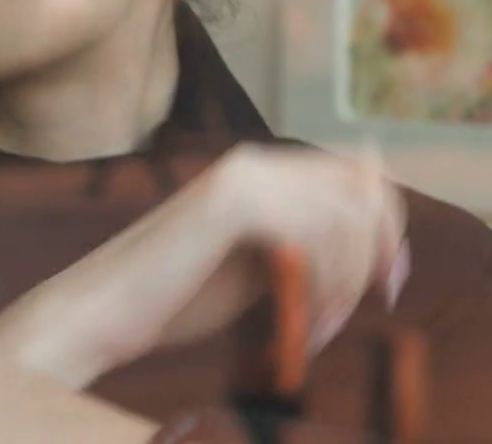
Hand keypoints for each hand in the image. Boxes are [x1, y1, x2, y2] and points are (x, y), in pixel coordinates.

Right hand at [0, 143, 409, 388]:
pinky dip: (324, 288)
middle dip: (380, 248)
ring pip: (345, 215)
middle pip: (365, 186)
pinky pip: (313, 236)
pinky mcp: (231, 205)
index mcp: (264, 170)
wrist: (103, 313)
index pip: (359, 174)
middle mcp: (258, 161)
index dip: (388, 224)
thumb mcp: (260, 267)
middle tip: (377, 302)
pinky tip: (304, 329)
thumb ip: (308, 248)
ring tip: (321, 330)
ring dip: (348, 280)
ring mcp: (243, 177)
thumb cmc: (176, 298)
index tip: (388, 283)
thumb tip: (375, 251)